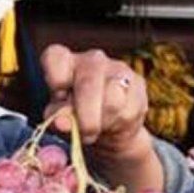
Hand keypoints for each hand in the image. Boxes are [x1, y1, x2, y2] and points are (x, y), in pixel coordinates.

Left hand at [40, 44, 161, 192]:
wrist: (108, 128)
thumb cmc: (74, 117)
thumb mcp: (59, 118)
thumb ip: (56, 117)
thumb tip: (62, 122)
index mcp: (64, 62)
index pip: (56, 57)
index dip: (56, 78)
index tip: (59, 96)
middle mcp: (91, 59)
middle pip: (88, 84)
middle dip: (85, 117)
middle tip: (84, 135)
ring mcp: (117, 68)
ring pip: (112, 101)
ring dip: (103, 123)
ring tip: (98, 128)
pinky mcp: (137, 82)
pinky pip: (129, 110)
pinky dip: (119, 125)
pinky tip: (114, 123)